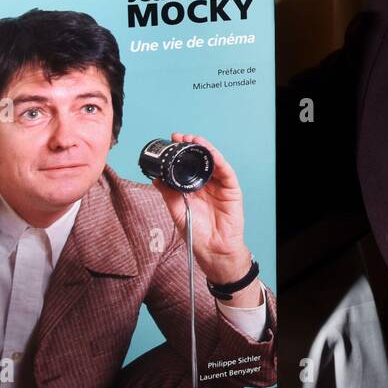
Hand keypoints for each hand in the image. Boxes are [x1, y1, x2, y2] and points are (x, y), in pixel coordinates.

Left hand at [151, 132, 262, 307]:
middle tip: (180, 137)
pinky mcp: (232, 191)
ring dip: (205, 149)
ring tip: (194, 140)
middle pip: (200, 160)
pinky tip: (210, 153)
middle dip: (191, 146)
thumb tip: (155, 177)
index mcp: (193, 189)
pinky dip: (219, 160)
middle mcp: (207, 185)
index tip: (171, 142)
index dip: (180, 153)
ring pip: (213, 162)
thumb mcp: (177, 211)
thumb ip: (168, 194)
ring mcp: (220, 187)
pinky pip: (226, 172)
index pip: (187, 165)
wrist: (213, 250)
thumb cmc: (197, 234)